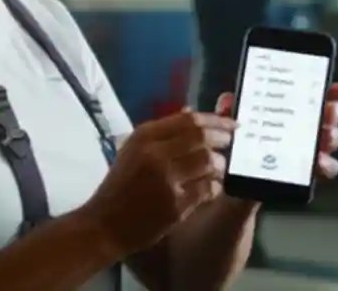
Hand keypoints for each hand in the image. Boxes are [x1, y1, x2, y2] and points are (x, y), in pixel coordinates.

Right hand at [81, 111, 234, 256]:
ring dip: (220, 165)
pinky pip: (207, 189)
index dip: (217, 120)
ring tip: (221, 168)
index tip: (233, 124)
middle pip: (202, 137)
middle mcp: (154, 154)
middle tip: (233, 143)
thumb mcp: (133, 150)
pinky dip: (215, 186)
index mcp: (144, 137)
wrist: (104, 224)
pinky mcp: (175, 204)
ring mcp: (166, 180)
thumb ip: (163, 133)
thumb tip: (192, 112)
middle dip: (224, 139)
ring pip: (208, 162)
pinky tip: (212, 187)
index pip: (189, 120)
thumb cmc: (121, 185)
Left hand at [215, 82, 337, 179]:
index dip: (329, 91)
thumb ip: (228, 112)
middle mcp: (303, 129)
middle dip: (333, 111)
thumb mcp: (228, 126)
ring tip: (325, 135)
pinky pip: (325, 169)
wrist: (229, 185)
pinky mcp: (306, 175)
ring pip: (331, 140)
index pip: (312, 95)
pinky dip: (326, 164)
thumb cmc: (233, 148)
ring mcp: (307, 151)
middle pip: (328, 116)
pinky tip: (319, 161)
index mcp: (286, 111)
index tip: (336, 88)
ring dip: (333, 135)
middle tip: (329, 110)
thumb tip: (230, 100)